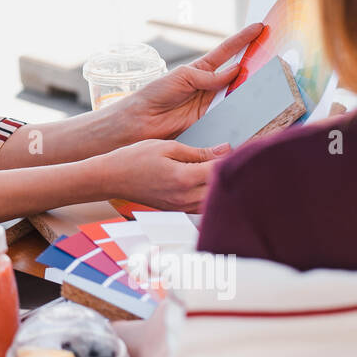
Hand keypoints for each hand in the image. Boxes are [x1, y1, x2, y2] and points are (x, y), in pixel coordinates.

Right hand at [100, 138, 229, 211]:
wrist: (111, 178)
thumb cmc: (134, 159)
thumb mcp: (166, 147)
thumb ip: (198, 151)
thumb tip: (224, 149)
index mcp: (184, 178)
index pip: (221, 170)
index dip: (235, 158)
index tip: (244, 147)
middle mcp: (185, 197)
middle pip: (222, 188)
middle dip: (233, 173)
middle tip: (242, 159)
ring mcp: (181, 207)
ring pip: (215, 200)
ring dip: (223, 186)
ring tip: (229, 170)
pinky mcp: (177, 210)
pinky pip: (203, 206)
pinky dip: (211, 195)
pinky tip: (212, 183)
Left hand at [117, 23, 264, 141]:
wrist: (142, 120)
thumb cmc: (156, 93)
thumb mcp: (182, 77)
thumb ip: (208, 76)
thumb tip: (235, 72)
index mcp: (202, 69)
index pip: (227, 51)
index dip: (243, 39)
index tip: (260, 27)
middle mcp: (210, 85)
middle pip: (239, 73)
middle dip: (256, 65)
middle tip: (275, 57)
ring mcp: (212, 103)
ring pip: (239, 95)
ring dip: (252, 91)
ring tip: (272, 82)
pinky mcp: (211, 121)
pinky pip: (231, 116)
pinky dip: (242, 113)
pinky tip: (256, 110)